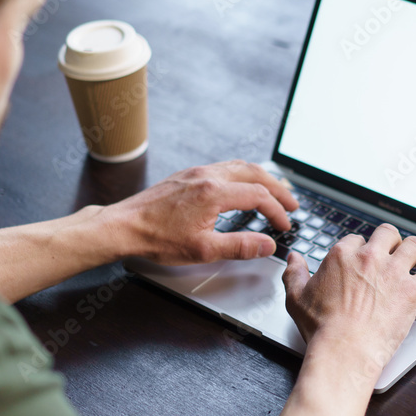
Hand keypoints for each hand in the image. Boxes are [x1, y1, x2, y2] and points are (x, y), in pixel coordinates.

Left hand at [102, 160, 297, 264]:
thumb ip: (240, 246)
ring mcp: (197, 172)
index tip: (284, 226)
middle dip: (277, 189)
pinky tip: (243, 186)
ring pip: (240, 166)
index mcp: (214, 192)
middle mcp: (207, 175)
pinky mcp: (187, 174)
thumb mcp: (202, 250)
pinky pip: (224, 167)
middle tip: (291, 204)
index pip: (259, 196)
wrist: (123, 226)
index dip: (277, 211)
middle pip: (255, 174)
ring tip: (274, 192)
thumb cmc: (156, 238)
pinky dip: (244, 174)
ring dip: (262, 178)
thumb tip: (267, 244)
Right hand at [282, 224, 415, 380]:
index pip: (356, 240)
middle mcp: (370, 258)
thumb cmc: (321, 327)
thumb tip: (294, 258)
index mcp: (342, 255)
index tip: (363, 260)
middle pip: (387, 234)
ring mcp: (393, 272)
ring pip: (414, 246)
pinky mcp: (412, 290)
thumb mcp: (296, 297)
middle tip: (394, 252)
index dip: (361, 250)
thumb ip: (294, 273)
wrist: (344, 349)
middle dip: (391, 241)